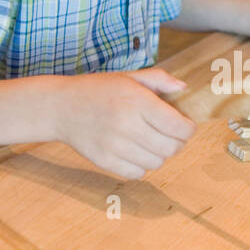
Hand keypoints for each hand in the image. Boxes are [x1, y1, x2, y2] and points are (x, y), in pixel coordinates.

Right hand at [56, 67, 194, 177]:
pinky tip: (136, 152)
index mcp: (136, 101)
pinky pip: (138, 173)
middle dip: (177, 143)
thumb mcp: (129, 77)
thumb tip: (184, 89)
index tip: (186, 126)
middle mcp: (126, 124)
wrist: (61, 107)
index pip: (177, 126)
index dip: (188, 129)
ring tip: (151, 142)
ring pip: (156, 163)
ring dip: (160, 155)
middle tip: (171, 136)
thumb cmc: (98, 90)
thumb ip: (159, 79)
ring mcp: (114, 146)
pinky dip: (142, 166)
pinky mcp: (104, 162)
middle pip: (171, 148)